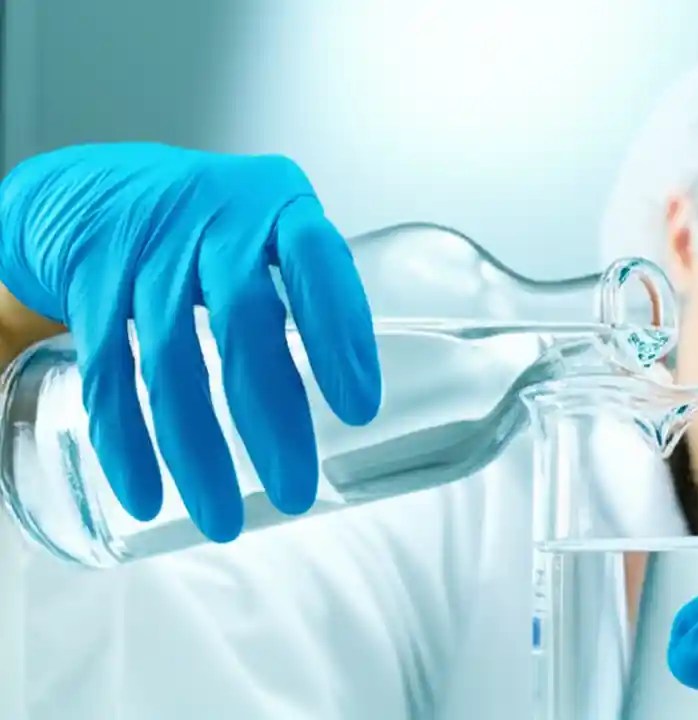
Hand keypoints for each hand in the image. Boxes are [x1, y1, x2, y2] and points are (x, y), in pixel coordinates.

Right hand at [0, 143, 380, 541]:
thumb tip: (378, 401)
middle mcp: (214, 220)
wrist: (98, 191)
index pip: (317, 265)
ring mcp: (147, 252)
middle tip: (296, 492)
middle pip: (244, 325)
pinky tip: (147, 496)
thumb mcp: (274, 230)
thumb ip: (318, 296)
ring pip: (170, 363)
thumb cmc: (216, 227)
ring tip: (225, 522)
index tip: (359, 409)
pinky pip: (106, 374)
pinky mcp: (90, 285)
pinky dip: (126, 442)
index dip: (339, 335)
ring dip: (197, 451)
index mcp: (279, 207)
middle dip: (271, 418)